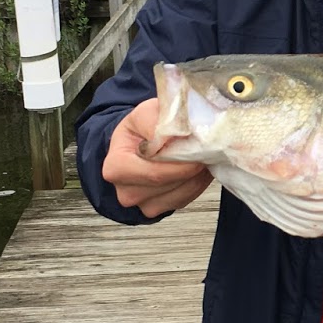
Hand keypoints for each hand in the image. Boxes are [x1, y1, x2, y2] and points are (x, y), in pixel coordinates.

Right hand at [100, 97, 211, 217]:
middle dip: (191, 165)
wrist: (142, 140)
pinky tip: (196, 166)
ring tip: (201, 153)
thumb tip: (174, 135)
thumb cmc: (142, 126)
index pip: (153, 173)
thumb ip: (157, 122)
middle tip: (206, 147)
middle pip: (168, 183)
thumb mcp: (146, 113)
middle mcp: (125, 191)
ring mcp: (142, 203)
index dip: (179, 162)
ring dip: (197, 173)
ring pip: (181, 192)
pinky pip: (186, 197)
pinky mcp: (160, 208)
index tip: (197, 147)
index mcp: (115, 167)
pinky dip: (197, 182)